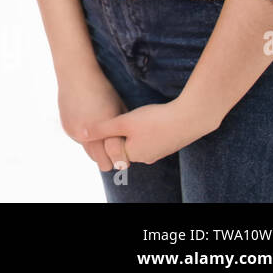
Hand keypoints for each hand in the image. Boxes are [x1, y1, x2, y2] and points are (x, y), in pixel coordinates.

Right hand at [56, 69, 128, 170]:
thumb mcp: (119, 111)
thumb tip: (127, 146)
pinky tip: (88, 121)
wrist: (76, 76)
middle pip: (101, 162)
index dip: (121, 159)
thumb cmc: (103, 91)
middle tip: (113, 148)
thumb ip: (121, 132)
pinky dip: (85, 137)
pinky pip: (79, 141)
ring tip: (101, 132)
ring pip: (89, 152)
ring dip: (96, 148)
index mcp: (104, 132)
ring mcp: (75, 134)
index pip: (115, 159)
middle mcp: (87, 137)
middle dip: (108, 158)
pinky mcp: (67, 129)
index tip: (125, 156)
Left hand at [83, 99, 217, 166]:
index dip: (110, 131)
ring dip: (135, 127)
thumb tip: (81, 134)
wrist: (191, 118)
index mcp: (133, 156)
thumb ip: (102, 129)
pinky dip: (148, 127)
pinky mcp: (169, 144)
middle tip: (124, 114)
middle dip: (121, 129)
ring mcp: (159, 152)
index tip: (113, 117)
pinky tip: (151, 116)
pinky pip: (151, 137)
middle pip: (125, 143)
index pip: (112, 146)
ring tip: (138, 114)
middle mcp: (146, 158)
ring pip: (138, 139)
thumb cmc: (155, 120)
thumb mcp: (124, 122)